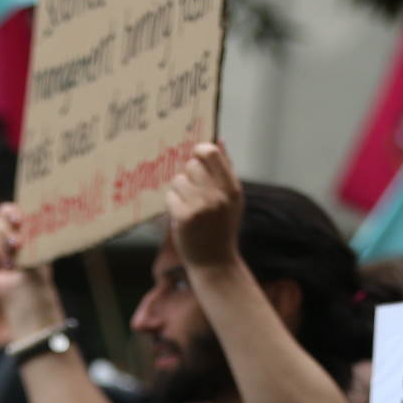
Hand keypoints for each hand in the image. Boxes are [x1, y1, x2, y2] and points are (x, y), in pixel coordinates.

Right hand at [0, 204, 66, 336]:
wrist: (26, 292)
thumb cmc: (35, 269)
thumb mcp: (34, 247)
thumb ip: (26, 231)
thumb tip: (22, 216)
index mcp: (16, 227)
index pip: (7, 210)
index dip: (9, 211)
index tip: (18, 219)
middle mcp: (2, 234)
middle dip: (7, 232)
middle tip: (17, 245)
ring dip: (2, 249)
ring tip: (11, 264)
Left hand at [165, 142, 243, 273]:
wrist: (215, 263)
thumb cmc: (221, 227)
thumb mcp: (231, 198)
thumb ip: (225, 169)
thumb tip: (219, 140)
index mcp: (231, 188)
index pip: (211, 153)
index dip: (199, 151)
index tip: (195, 159)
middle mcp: (218, 195)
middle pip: (191, 165)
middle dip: (188, 175)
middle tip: (193, 193)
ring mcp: (201, 206)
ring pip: (178, 180)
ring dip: (179, 191)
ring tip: (189, 207)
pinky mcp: (184, 217)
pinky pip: (170, 196)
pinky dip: (173, 205)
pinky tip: (182, 218)